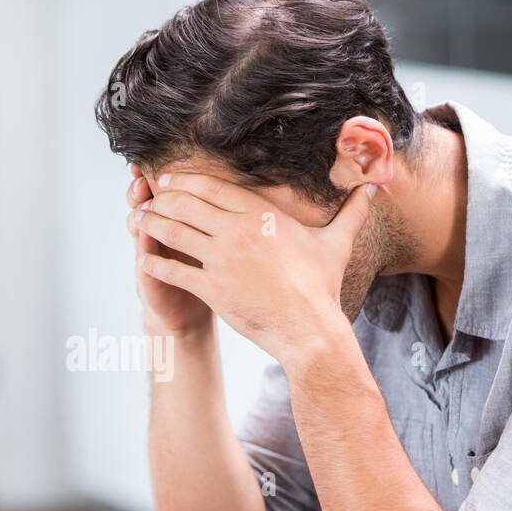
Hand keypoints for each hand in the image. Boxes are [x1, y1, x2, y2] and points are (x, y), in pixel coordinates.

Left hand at [134, 172, 373, 360]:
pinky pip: (173, 269)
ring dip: (151, 225)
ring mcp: (222, 259)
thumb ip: (351, 213)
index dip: (184, 181)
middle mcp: (237, 231)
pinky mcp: (211, 288)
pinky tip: (143, 259)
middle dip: (161, 200)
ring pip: (173, 232)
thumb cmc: (321, 288)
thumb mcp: (337, 244)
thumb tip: (374, 189)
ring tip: (138, 222)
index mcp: (261, 215)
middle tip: (146, 199)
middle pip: (186, 204)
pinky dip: (154, 262)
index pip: (212, 188)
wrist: (309, 329)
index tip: (169, 181)